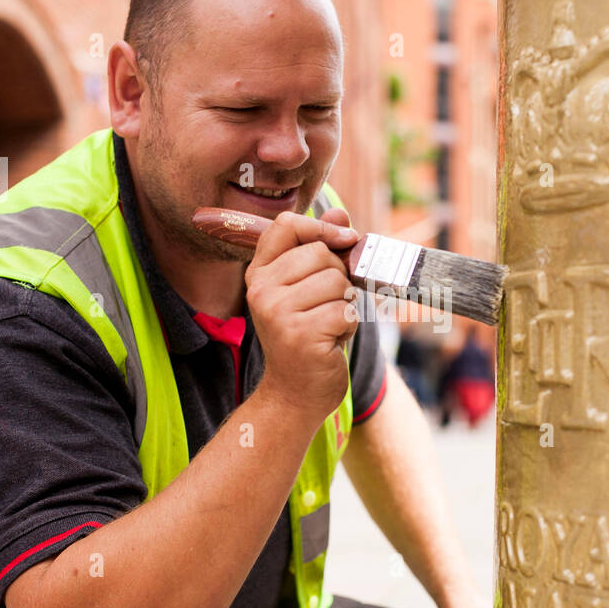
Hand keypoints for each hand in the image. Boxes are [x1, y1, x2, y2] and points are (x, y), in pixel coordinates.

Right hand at [245, 208, 359, 421]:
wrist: (296, 394)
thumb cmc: (308, 338)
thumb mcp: (310, 289)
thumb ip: (322, 250)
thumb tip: (340, 212)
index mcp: (259, 274)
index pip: (287, 225)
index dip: (321, 226)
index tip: (345, 239)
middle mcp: (261, 290)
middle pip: (321, 253)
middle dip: (340, 278)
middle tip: (327, 306)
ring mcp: (277, 313)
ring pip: (337, 282)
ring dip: (345, 305)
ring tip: (328, 326)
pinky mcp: (300, 334)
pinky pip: (345, 310)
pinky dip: (349, 325)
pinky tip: (331, 341)